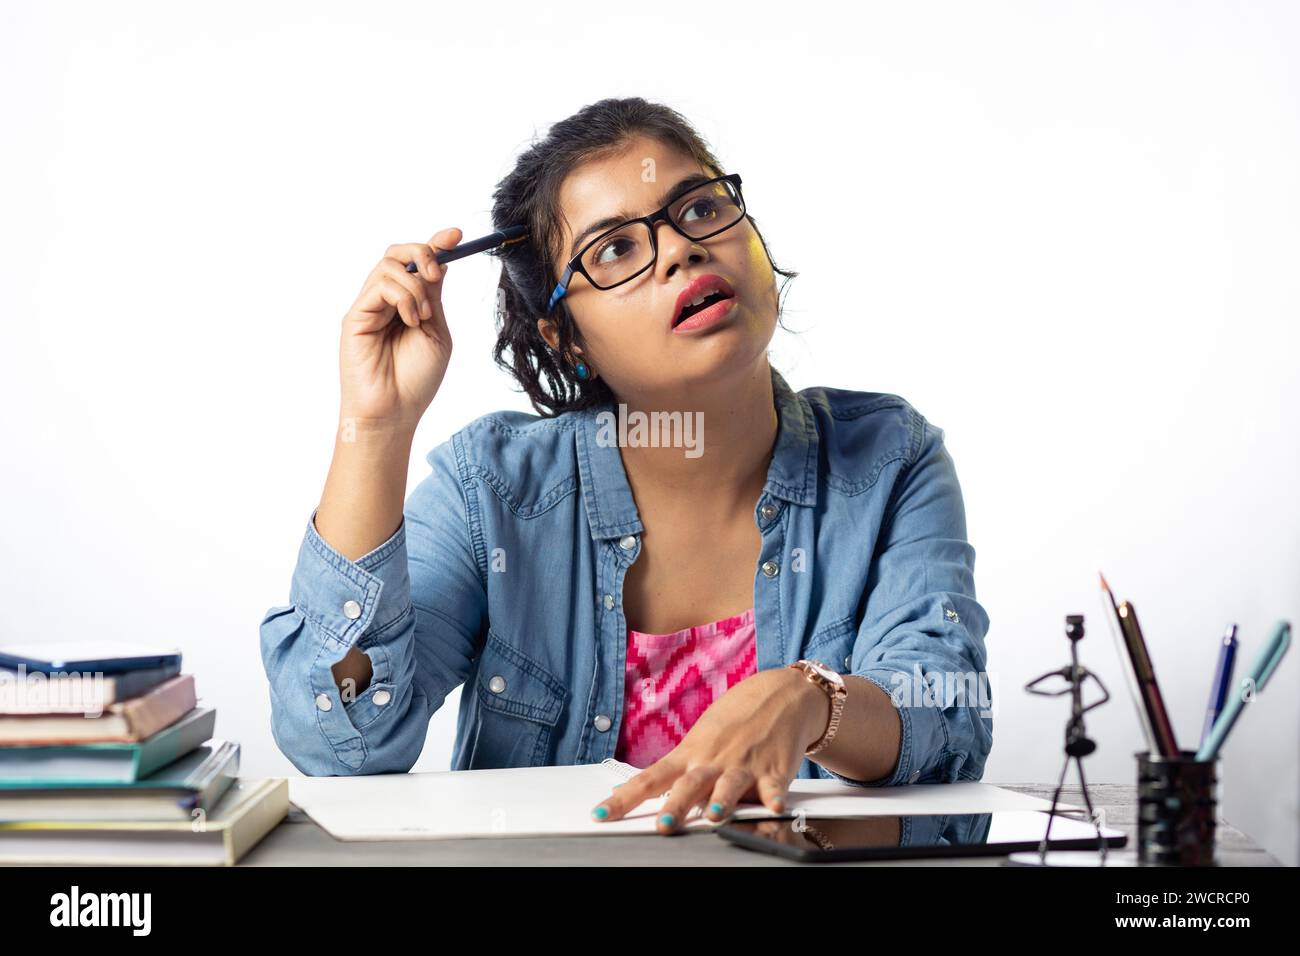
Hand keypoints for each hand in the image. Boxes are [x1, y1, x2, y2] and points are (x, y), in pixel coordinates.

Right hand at [338, 227, 461, 434]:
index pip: (417, 263)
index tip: (456, 235)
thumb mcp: (437, 332)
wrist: (395, 412)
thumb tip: (441, 262)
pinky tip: (411, 320)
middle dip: (423, 252)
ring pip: (389, 265)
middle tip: (438, 274)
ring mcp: (369, 306)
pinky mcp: (356, 315)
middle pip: (398, 253)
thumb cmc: (416, 380)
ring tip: (422, 317)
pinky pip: (380, 285)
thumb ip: (434, 297)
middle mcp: (386, 301)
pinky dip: (402, 296)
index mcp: (408, 304)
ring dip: (415, 285)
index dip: (435, 244)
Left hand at [590, 666, 828, 833]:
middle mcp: (712, 761)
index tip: (600, 814)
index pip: (649, 779)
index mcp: (690, 754)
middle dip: (675, 806)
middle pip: (688, 786)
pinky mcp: (774, 771)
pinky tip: (776, 808)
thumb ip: (679, 769)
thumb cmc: (735, 719)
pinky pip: (773, 788)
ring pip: (729, 787)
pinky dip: (775, 799)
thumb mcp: (701, 738)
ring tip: (715, 816)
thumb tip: (642, 793)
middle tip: (662, 825)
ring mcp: (743, 765)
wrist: (780, 694)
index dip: (623, 798)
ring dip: (721, 801)